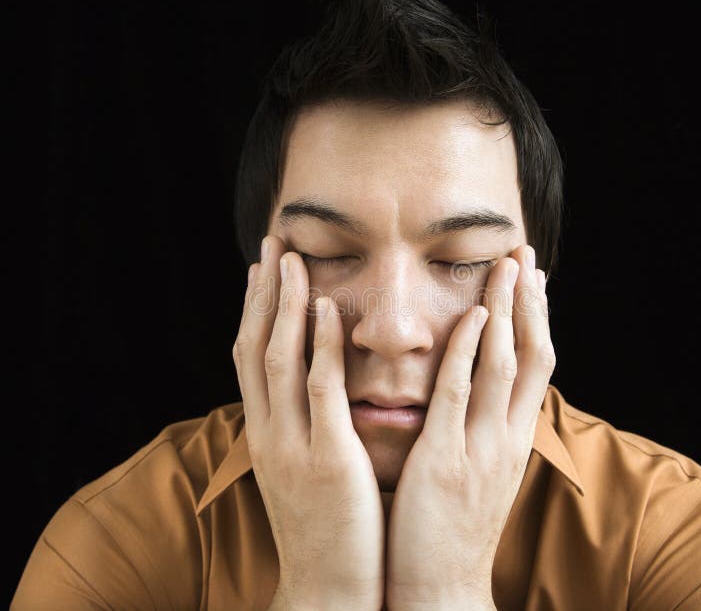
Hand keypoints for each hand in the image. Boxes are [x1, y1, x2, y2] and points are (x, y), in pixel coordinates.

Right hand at [233, 235, 384, 610]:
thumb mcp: (302, 475)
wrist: (328, 592)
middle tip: (271, 245)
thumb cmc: (326, 531)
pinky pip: (318, 389)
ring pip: (278, 359)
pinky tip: (325, 306)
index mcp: (266, 437)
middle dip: (262, 294)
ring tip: (291, 259)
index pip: (250, 361)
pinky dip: (318, 344)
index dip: (254, 311)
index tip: (261, 271)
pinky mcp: (327, 458)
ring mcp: (293, 445)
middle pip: (255, 348)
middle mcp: (269, 434)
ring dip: (284, 304)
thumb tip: (310, 395)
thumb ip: (302, 432)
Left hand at [386, 243, 552, 609]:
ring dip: (506, 311)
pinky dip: (470, 351)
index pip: (536, 368)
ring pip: (504, 365)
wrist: (440, 593)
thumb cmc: (450, 531)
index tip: (533, 278)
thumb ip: (480, 432)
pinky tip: (473, 315)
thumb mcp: (477, 475)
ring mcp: (480, 448)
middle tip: (524, 252)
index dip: (537, 319)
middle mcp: (506, 439)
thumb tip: (478, 394)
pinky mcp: (444, 461)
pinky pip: (460, 394)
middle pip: (531, 355)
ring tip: (506, 265)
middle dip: (529, 302)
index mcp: (512, 441)